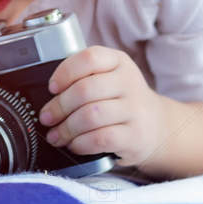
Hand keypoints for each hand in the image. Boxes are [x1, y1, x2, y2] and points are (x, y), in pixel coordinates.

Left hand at [38, 46, 164, 167]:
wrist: (155, 126)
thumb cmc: (120, 101)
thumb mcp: (109, 79)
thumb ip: (83, 78)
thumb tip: (47, 97)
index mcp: (119, 62)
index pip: (89, 58)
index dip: (65, 72)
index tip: (52, 88)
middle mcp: (129, 82)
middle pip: (85, 90)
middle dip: (59, 107)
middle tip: (47, 118)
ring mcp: (134, 110)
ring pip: (90, 116)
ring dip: (66, 129)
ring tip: (56, 135)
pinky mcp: (135, 136)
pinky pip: (100, 139)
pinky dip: (80, 144)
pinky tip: (74, 145)